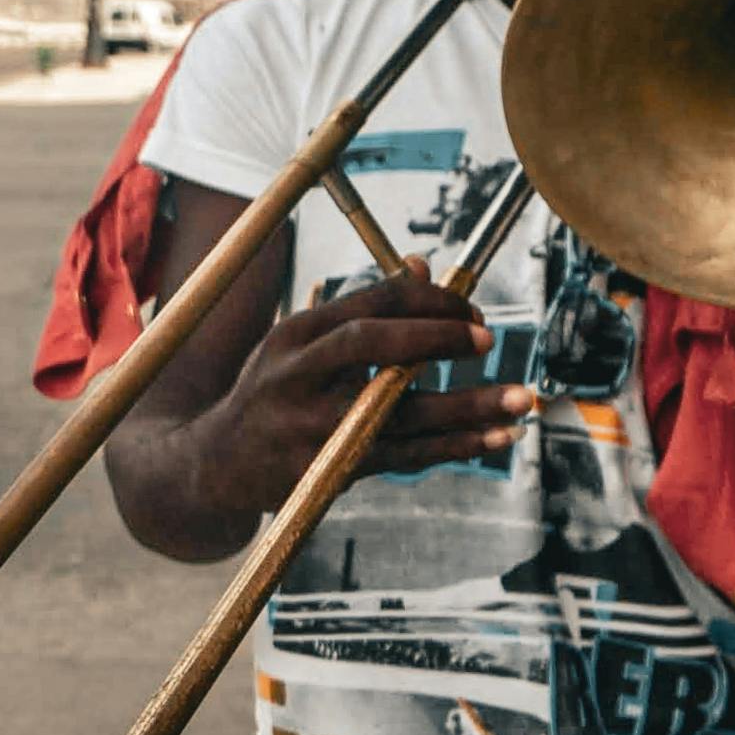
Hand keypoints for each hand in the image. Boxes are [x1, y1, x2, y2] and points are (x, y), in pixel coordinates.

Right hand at [231, 261, 525, 487]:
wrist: (215, 465)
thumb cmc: (272, 395)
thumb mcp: (300, 344)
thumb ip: (363, 309)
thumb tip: (423, 265)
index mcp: (297, 333)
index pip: (372, 302)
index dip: (429, 300)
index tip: (472, 312)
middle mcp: (298, 374)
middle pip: (373, 345)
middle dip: (436, 337)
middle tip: (486, 339)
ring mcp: (310, 425)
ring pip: (398, 411)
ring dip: (466, 405)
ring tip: (519, 398)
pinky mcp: (326, 468)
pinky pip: (403, 455)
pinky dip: (453, 446)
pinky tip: (492, 438)